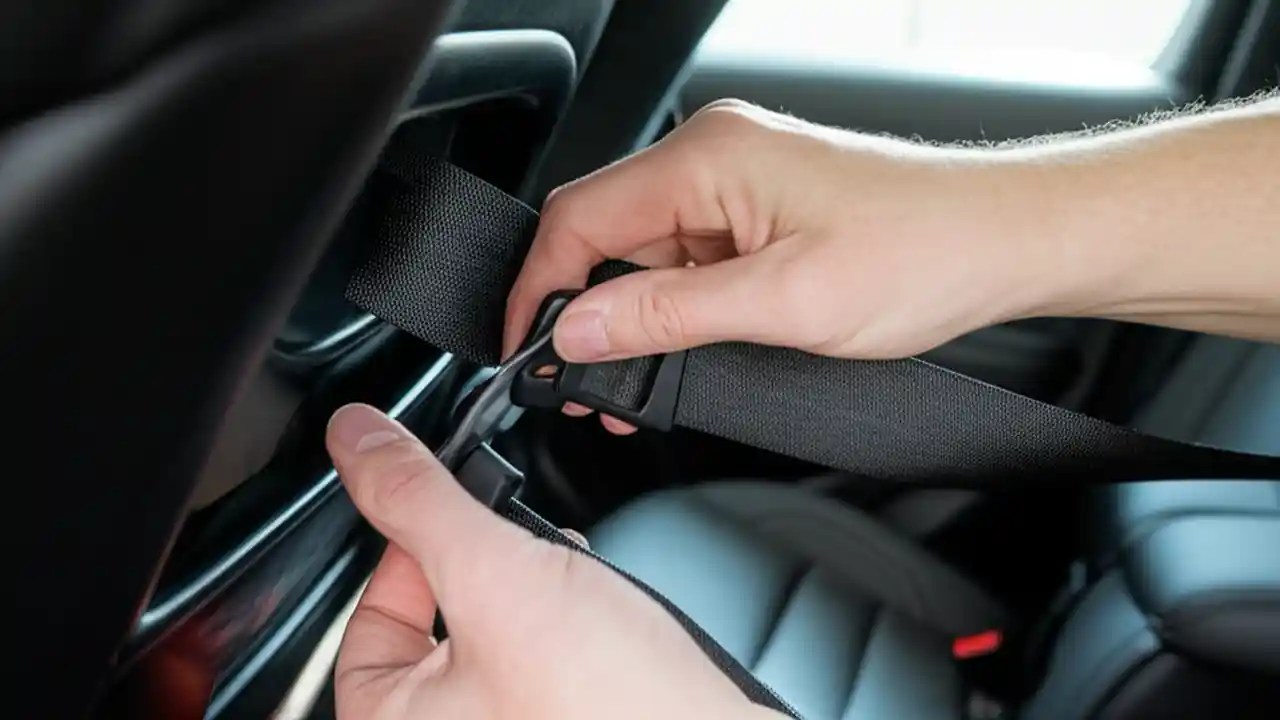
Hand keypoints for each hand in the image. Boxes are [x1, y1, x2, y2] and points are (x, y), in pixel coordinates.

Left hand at [327, 403, 780, 719]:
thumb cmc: (613, 708)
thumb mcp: (493, 576)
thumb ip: (418, 500)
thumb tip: (358, 442)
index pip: (364, 623)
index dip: (403, 553)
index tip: (440, 513)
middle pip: (434, 623)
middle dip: (480, 566)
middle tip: (515, 544)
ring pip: (495, 634)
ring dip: (530, 588)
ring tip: (567, 578)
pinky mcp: (565, 716)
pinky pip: (543, 657)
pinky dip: (566, 621)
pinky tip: (600, 609)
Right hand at [504, 100, 1059, 431]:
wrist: (1005, 242)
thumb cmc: (923, 252)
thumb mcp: (782, 303)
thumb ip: (667, 316)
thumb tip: (579, 329)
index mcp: (708, 157)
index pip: (579, 217)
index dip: (540, 289)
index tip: (527, 351)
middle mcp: (713, 156)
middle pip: (603, 233)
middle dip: (585, 313)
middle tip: (583, 388)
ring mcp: (735, 181)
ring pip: (642, 253)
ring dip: (630, 320)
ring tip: (632, 390)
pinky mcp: (756, 210)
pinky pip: (685, 259)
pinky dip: (670, 310)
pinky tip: (674, 356)